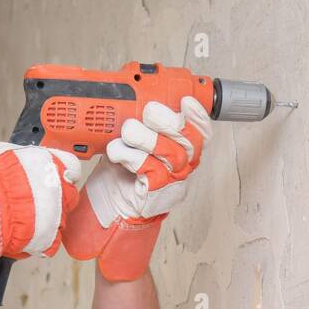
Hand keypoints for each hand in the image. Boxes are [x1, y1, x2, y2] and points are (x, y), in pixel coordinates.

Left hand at [63, 96, 211, 281]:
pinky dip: (129, 155)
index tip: (185, 101)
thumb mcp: (131, 144)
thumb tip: (134, 99)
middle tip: (148, 111)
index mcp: (180, 153)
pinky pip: (148, 169)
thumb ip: (141, 125)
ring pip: (170, 154)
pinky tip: (116, 151)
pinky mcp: (154, 194)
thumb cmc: (121, 177)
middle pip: (188, 142)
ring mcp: (170, 183)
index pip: (200, 133)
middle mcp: (181, 169)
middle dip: (168, 122)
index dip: (197, 117)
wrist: (108, 209)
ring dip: (145, 137)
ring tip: (127, 131)